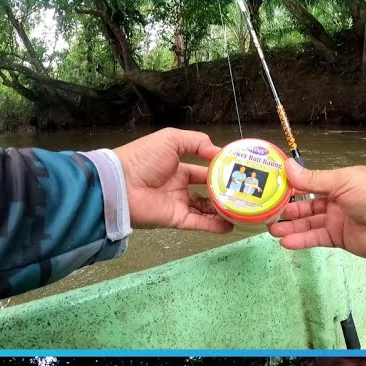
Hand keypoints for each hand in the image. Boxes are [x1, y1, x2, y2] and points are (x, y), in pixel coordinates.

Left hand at [112, 127, 232, 233]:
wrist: (120, 184)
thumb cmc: (144, 159)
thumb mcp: (171, 140)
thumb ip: (197, 142)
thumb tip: (219, 153)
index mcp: (176, 167)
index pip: (203, 170)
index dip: (220, 172)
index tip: (239, 173)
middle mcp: (178, 186)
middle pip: (207, 191)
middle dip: (225, 193)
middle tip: (245, 194)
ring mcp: (178, 204)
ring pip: (206, 209)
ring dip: (222, 210)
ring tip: (242, 210)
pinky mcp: (176, 219)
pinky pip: (199, 223)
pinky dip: (215, 226)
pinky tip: (231, 225)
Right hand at [269, 159, 365, 266]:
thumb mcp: (343, 181)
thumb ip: (314, 179)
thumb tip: (286, 166)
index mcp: (339, 181)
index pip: (309, 183)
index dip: (290, 186)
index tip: (268, 188)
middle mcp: (337, 200)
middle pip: (306, 205)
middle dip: (286, 208)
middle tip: (264, 212)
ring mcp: (338, 220)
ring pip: (308, 223)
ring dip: (290, 225)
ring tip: (270, 229)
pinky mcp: (341, 239)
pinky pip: (317, 238)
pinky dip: (301, 240)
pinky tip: (285, 241)